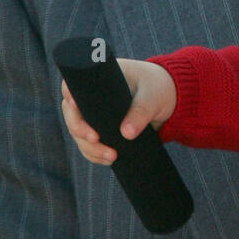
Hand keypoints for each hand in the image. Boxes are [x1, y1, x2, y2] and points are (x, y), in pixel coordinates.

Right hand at [60, 57, 177, 164]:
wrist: (170, 99)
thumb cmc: (158, 87)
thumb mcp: (152, 96)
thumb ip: (141, 111)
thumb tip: (126, 133)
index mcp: (99, 78)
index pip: (74, 83)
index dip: (69, 94)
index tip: (73, 104)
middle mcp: (92, 97)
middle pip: (72, 113)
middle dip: (79, 129)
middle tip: (95, 139)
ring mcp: (95, 115)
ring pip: (79, 133)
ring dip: (89, 148)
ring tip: (111, 156)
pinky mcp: (103, 130)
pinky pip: (91, 145)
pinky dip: (96, 154)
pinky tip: (109, 159)